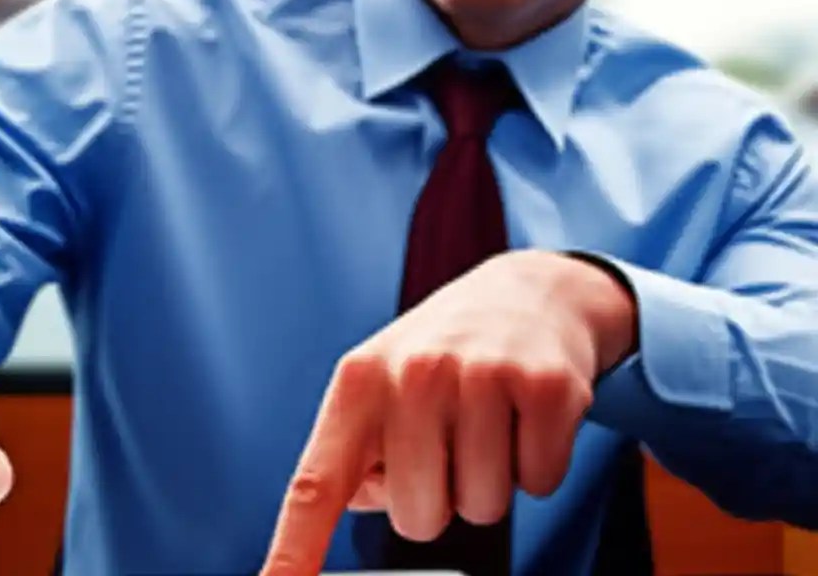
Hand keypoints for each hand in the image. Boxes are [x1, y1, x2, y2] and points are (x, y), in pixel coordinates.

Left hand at [260, 250, 635, 574]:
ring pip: (481, 508)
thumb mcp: (379, 389)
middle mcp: (414, 376)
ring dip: (488, 483)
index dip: (294, 547)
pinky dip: (537, 466)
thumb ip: (358, 458)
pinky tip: (523, 418)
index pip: (318, 483)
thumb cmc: (439, 358)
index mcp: (358, 384)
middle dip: (437, 497)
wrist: (526, 294)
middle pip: (417, 519)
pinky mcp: (545, 387)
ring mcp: (481, 377)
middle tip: (448, 443)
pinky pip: (539, 484)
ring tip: (486, 424)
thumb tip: (365, 504)